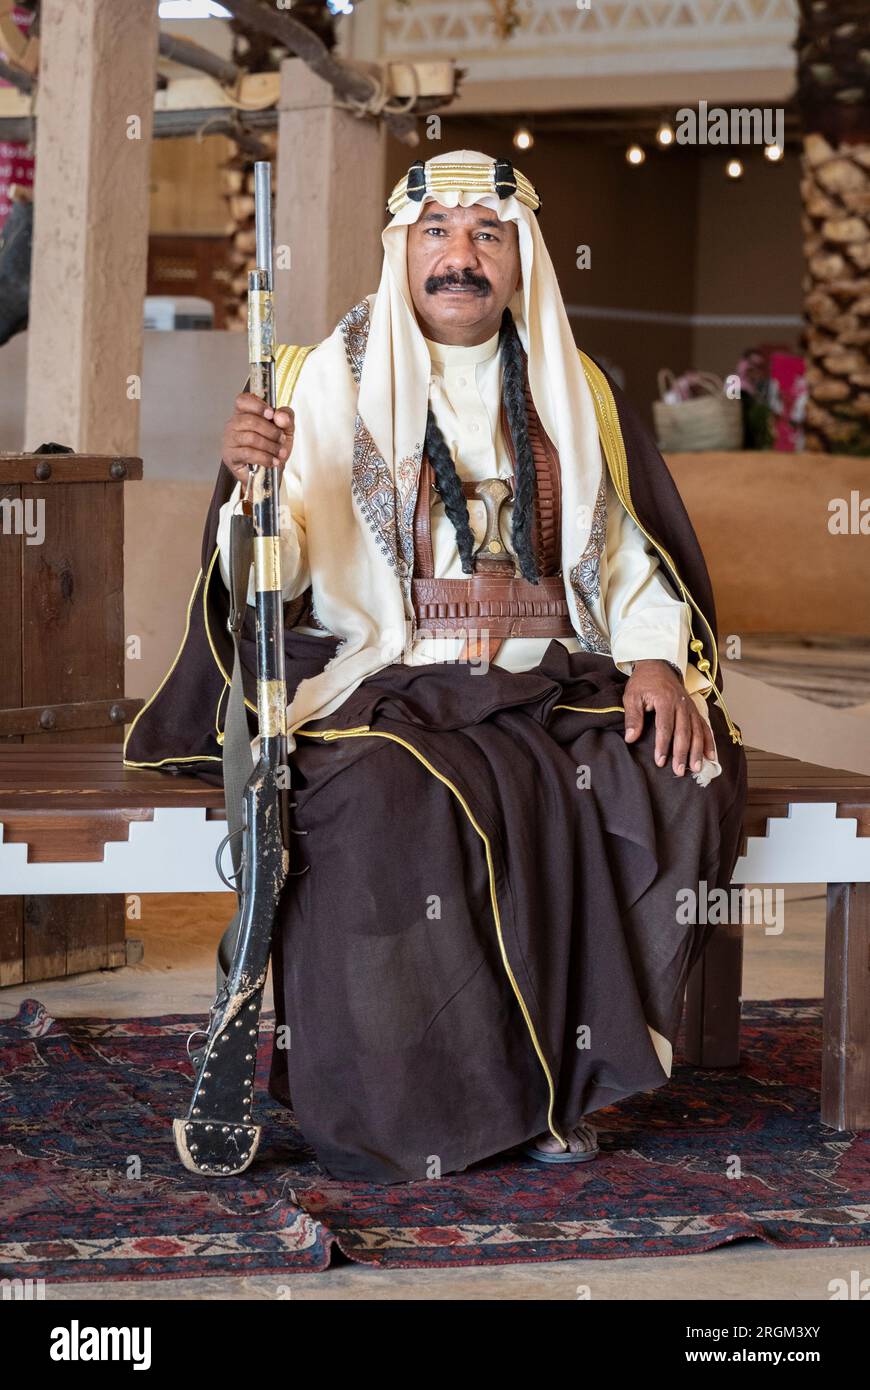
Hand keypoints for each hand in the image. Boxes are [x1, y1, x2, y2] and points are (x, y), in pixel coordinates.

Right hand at [221, 392, 293, 488]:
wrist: (269, 474)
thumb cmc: (273, 449)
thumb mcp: (285, 430)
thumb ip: (287, 418)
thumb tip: (280, 416)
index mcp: (245, 413)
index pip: (243, 400)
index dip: (257, 405)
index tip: (271, 414)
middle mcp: (234, 424)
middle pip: (250, 420)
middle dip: (271, 431)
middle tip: (281, 439)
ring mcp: (229, 439)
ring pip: (251, 437)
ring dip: (270, 446)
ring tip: (279, 452)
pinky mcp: (230, 455)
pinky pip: (248, 453)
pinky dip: (264, 458)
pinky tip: (272, 461)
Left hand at [623, 659, 715, 776]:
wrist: (658, 666)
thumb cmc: (643, 683)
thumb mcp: (632, 696)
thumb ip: (632, 717)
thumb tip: (630, 738)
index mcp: (665, 700)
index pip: (665, 727)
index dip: (663, 745)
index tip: (660, 761)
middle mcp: (682, 705)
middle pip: (684, 732)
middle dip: (682, 753)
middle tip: (679, 771)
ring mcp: (691, 708)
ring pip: (696, 731)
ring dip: (697, 751)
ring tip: (696, 768)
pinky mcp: (695, 710)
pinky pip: (704, 727)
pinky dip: (709, 742)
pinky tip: (710, 756)